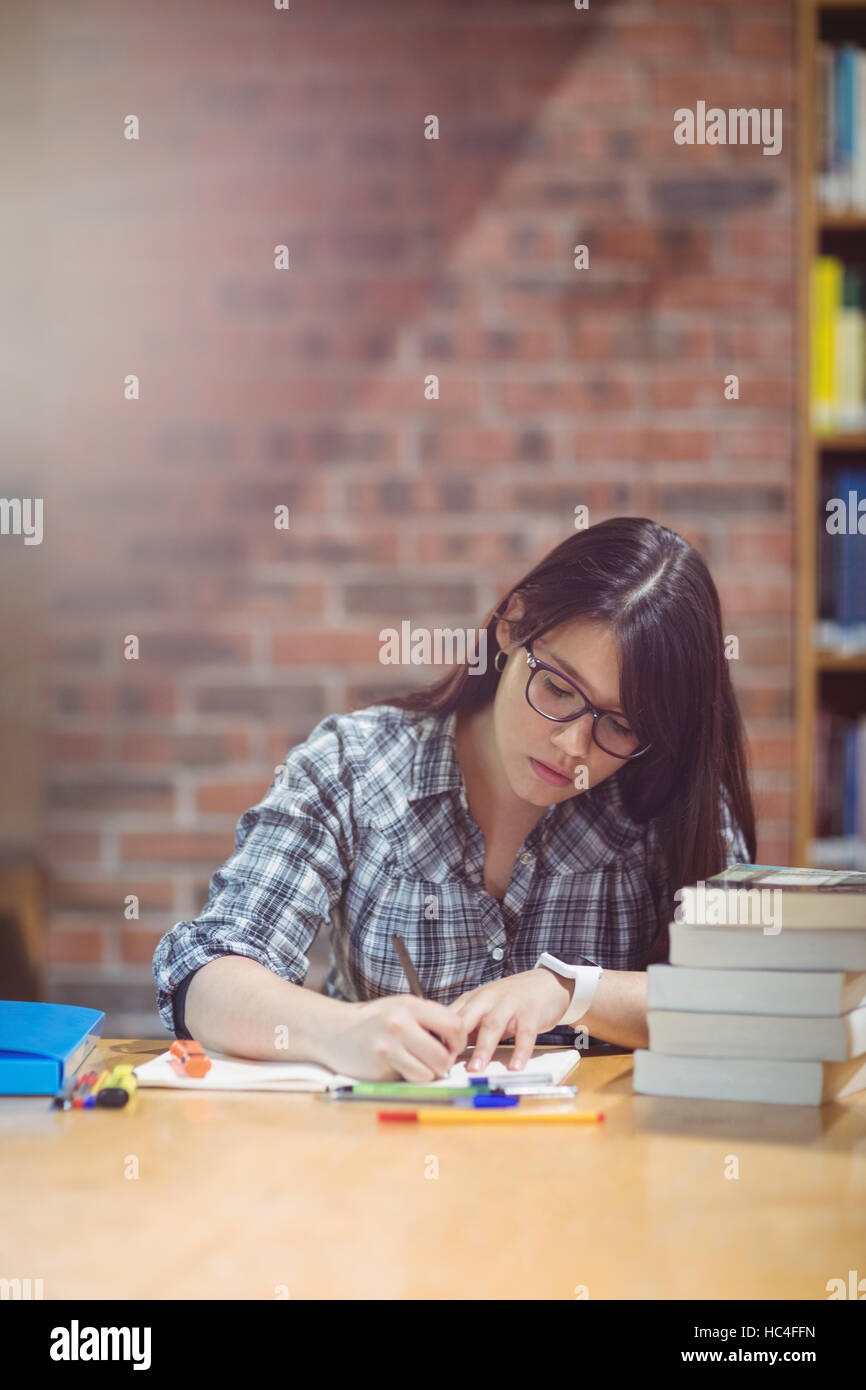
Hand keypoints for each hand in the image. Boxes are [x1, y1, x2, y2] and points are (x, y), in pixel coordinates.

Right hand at [320, 995, 468, 1082]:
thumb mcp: (400, 1008)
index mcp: (411, 1005)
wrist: (332, 1030)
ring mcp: (390, 1044)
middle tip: (437, 1062)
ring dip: (429, 1073)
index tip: (452, 1046)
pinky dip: (413, 1078)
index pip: (454, 1024)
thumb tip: (457, 1040)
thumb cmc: (372, 1021)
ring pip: (431, 1070)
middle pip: (444, 1053)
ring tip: (418, 1065)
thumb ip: (427, 1020)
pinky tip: (402, 1069)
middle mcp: (401, 1022)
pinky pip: (413, 1078)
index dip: (459, 1040)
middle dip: (445, 1063)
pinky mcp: (381, 1064)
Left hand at [445, 968, 572, 1072]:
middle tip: (447, 1064)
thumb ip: (469, 1027)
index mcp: (473, 999)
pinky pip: (525, 1033)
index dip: (440, 1037)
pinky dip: (520, 1051)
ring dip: (483, 1049)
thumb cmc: (511, 999)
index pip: (450, 1017)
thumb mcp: (486, 1008)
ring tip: (476, 1070)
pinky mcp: (530, 1012)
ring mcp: (509, 1004)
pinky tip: (515, 1066)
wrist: (546, 982)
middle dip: (455, 1041)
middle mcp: (488, 999)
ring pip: (493, 1025)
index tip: (433, 1058)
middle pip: (467, 1019)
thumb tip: (448, 1052)